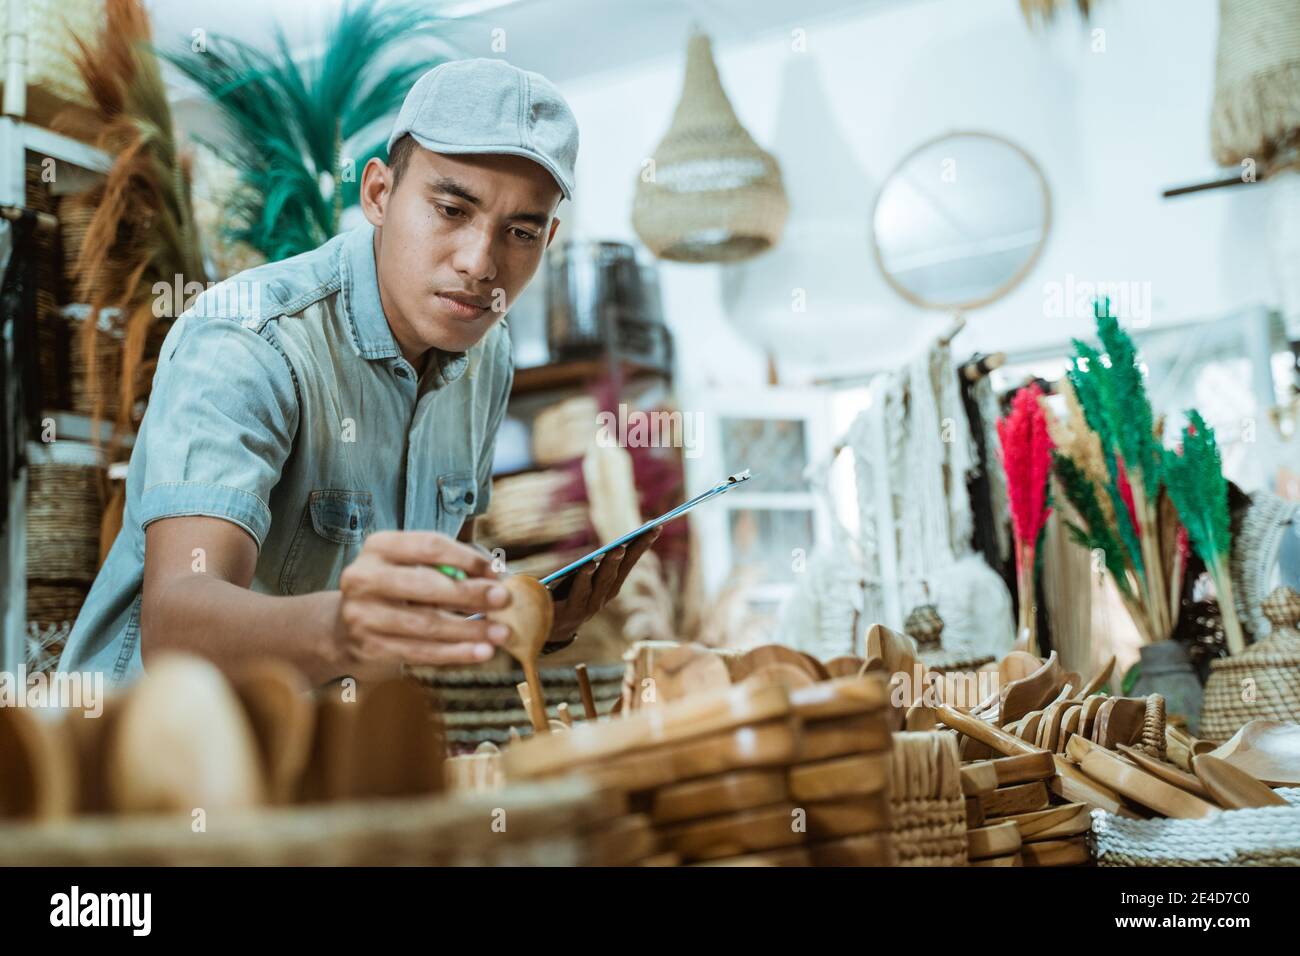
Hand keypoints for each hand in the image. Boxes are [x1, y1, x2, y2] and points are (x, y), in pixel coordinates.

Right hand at [334, 530, 512, 676]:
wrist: (344, 629)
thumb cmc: (394, 591)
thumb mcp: (411, 567)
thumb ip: (449, 567)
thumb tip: (495, 578)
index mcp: (379, 547)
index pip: (430, 546)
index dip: (467, 558)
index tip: (496, 571)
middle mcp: (364, 578)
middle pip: (427, 585)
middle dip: (471, 593)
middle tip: (504, 600)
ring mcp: (362, 615)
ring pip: (426, 624)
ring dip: (470, 629)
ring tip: (501, 633)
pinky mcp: (370, 647)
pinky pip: (421, 652)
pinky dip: (456, 653)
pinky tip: (481, 651)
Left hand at [545, 528, 660, 650]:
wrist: (547, 626)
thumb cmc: (565, 594)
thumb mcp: (580, 576)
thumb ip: (593, 563)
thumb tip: (613, 544)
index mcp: (610, 586)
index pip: (630, 562)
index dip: (642, 545)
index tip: (655, 526)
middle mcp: (604, 597)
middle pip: (620, 570)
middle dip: (633, 550)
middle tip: (641, 533)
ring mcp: (589, 607)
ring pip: (603, 582)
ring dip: (612, 564)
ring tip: (618, 548)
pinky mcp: (570, 613)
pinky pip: (579, 594)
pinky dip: (584, 578)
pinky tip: (587, 565)